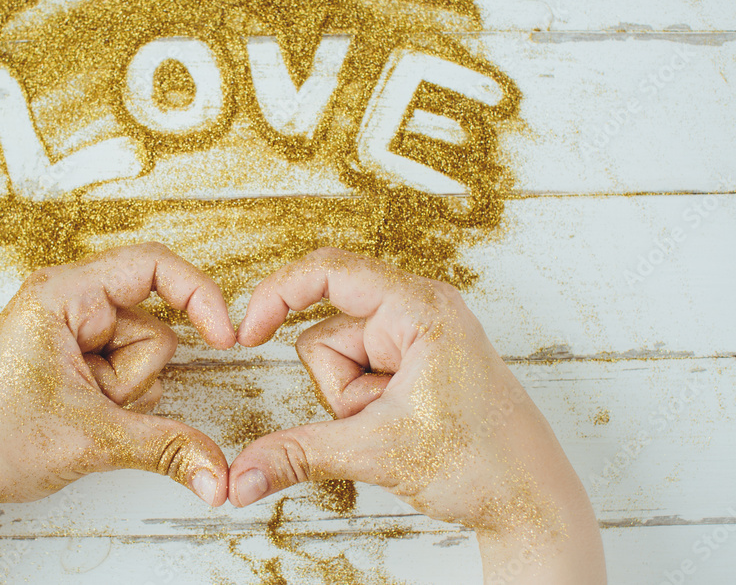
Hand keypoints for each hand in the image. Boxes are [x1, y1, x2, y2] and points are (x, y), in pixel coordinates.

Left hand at [0, 242, 235, 506]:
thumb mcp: (90, 441)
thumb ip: (167, 448)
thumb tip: (220, 472)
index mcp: (62, 294)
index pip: (153, 266)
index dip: (199, 296)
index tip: (226, 336)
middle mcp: (68, 301)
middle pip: (154, 326)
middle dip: (134, 377)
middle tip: (90, 401)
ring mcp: (71, 330)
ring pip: (143, 356)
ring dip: (124, 395)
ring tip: (75, 410)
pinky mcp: (73, 357)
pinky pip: (126, 373)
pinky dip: (116, 402)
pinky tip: (77, 415)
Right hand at [228, 248, 604, 583]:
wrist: (532, 503)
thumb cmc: (485, 464)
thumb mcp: (378, 453)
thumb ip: (298, 455)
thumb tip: (240, 475)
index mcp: (420, 308)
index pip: (329, 271)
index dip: (278, 294)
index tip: (248, 332)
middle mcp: (418, 312)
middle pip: (328, 331)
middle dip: (340, 386)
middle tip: (380, 416)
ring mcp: (416, 339)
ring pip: (339, 360)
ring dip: (354, 402)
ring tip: (398, 424)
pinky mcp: (414, 364)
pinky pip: (359, 377)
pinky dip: (365, 407)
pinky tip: (403, 426)